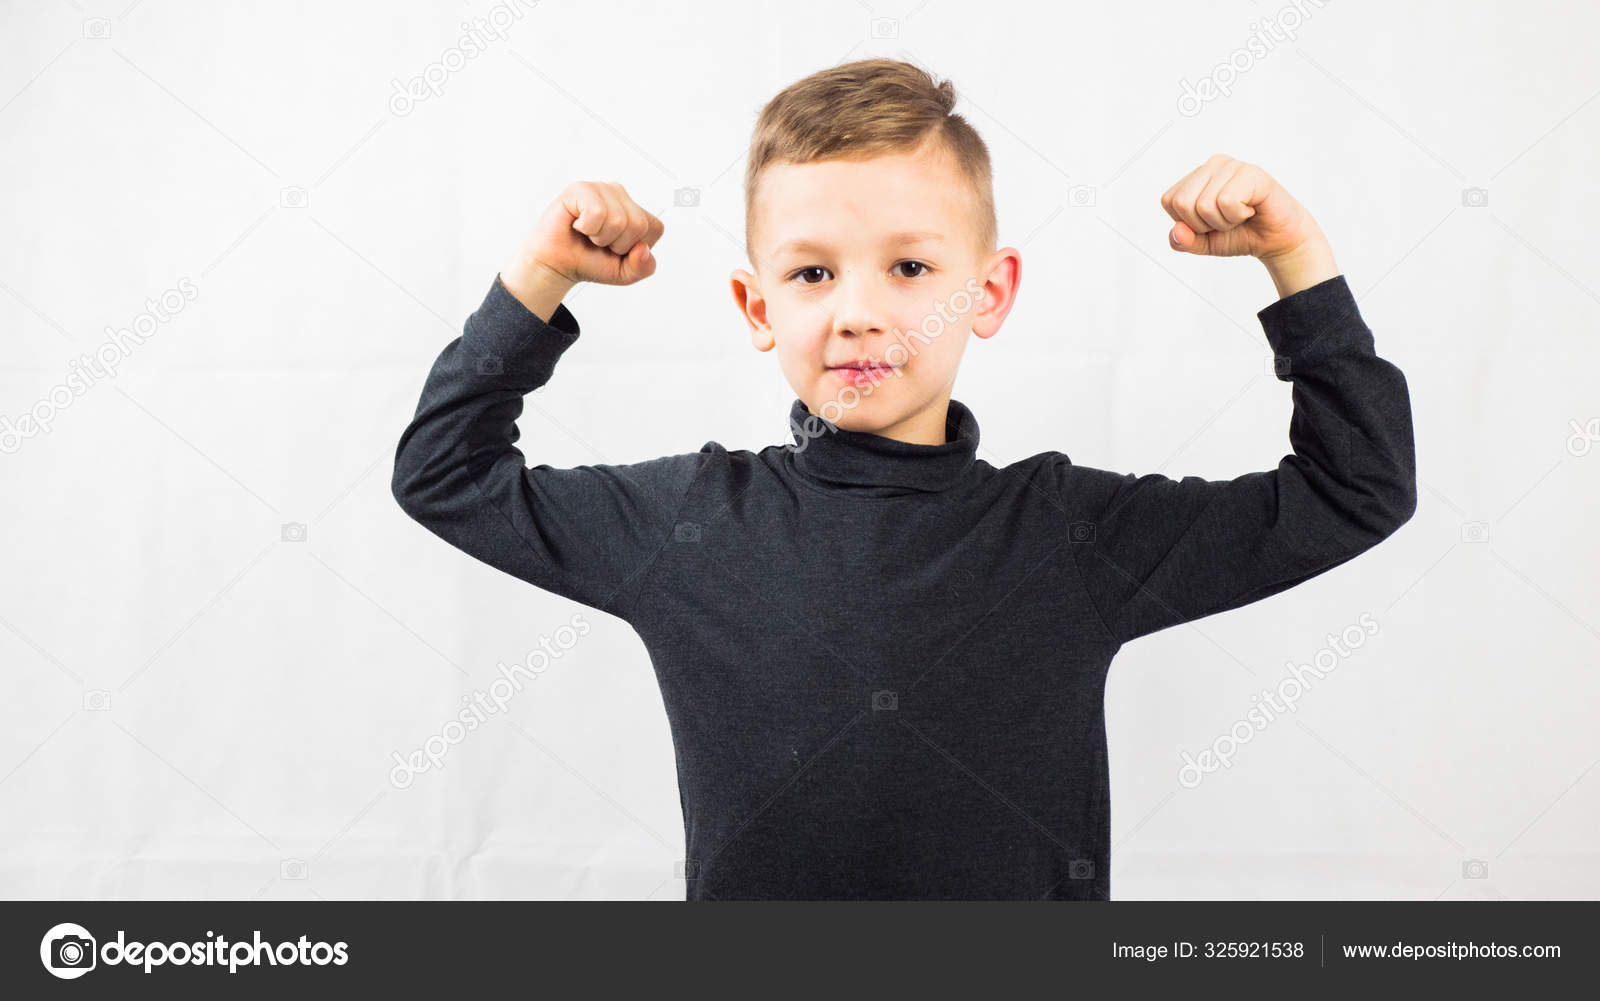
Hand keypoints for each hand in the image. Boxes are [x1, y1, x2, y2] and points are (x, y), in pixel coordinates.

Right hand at [505, 180, 664, 288]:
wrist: (558, 264)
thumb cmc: (590, 261)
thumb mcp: (625, 273)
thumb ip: (644, 267)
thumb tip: (641, 249)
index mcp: (637, 211)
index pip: (655, 229)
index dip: (633, 248)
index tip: (615, 248)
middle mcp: (622, 195)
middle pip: (638, 224)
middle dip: (616, 243)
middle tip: (598, 241)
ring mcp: (602, 189)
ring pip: (618, 219)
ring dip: (600, 237)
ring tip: (588, 233)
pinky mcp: (581, 189)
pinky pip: (597, 212)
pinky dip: (586, 228)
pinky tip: (577, 224)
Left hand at [1159, 155, 1337, 296]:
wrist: (1276, 241)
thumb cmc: (1240, 235)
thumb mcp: (1203, 243)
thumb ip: (1183, 240)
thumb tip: (1177, 231)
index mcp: (1196, 177)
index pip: (1169, 201)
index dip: (1189, 223)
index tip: (1211, 222)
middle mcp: (1212, 165)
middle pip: (1182, 202)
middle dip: (1204, 224)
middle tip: (1227, 220)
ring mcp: (1232, 165)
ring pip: (1204, 204)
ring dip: (1224, 222)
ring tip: (1241, 214)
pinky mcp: (1251, 172)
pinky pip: (1227, 202)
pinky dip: (1238, 216)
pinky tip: (1251, 209)